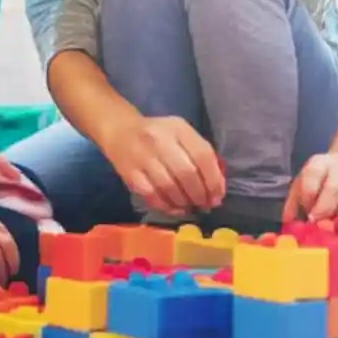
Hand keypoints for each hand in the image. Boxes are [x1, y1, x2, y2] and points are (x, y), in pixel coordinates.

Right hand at [104, 115, 224, 214]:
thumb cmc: (158, 134)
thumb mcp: (180, 132)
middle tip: (205, 205)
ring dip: (184, 202)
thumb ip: (198, 153)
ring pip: (169, 187)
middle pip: (187, 173)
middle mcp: (160, 140)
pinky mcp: (129, 173)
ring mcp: (142, 157)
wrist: (120, 130)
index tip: (218, 196)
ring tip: (190, 207)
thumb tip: (215, 188)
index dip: (214, 179)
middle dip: (200, 195)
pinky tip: (175, 209)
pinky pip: (151, 195)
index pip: (203, 155)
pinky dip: (166, 206)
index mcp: (178, 128)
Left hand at [284, 151, 337, 222]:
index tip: (306, 213)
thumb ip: (295, 201)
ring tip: (332, 232)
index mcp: (320, 164)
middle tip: (318, 225)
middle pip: (335, 187)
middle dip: (325, 209)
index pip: (313, 175)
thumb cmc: (322, 179)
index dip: (309, 194)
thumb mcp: (304, 182)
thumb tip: (288, 222)